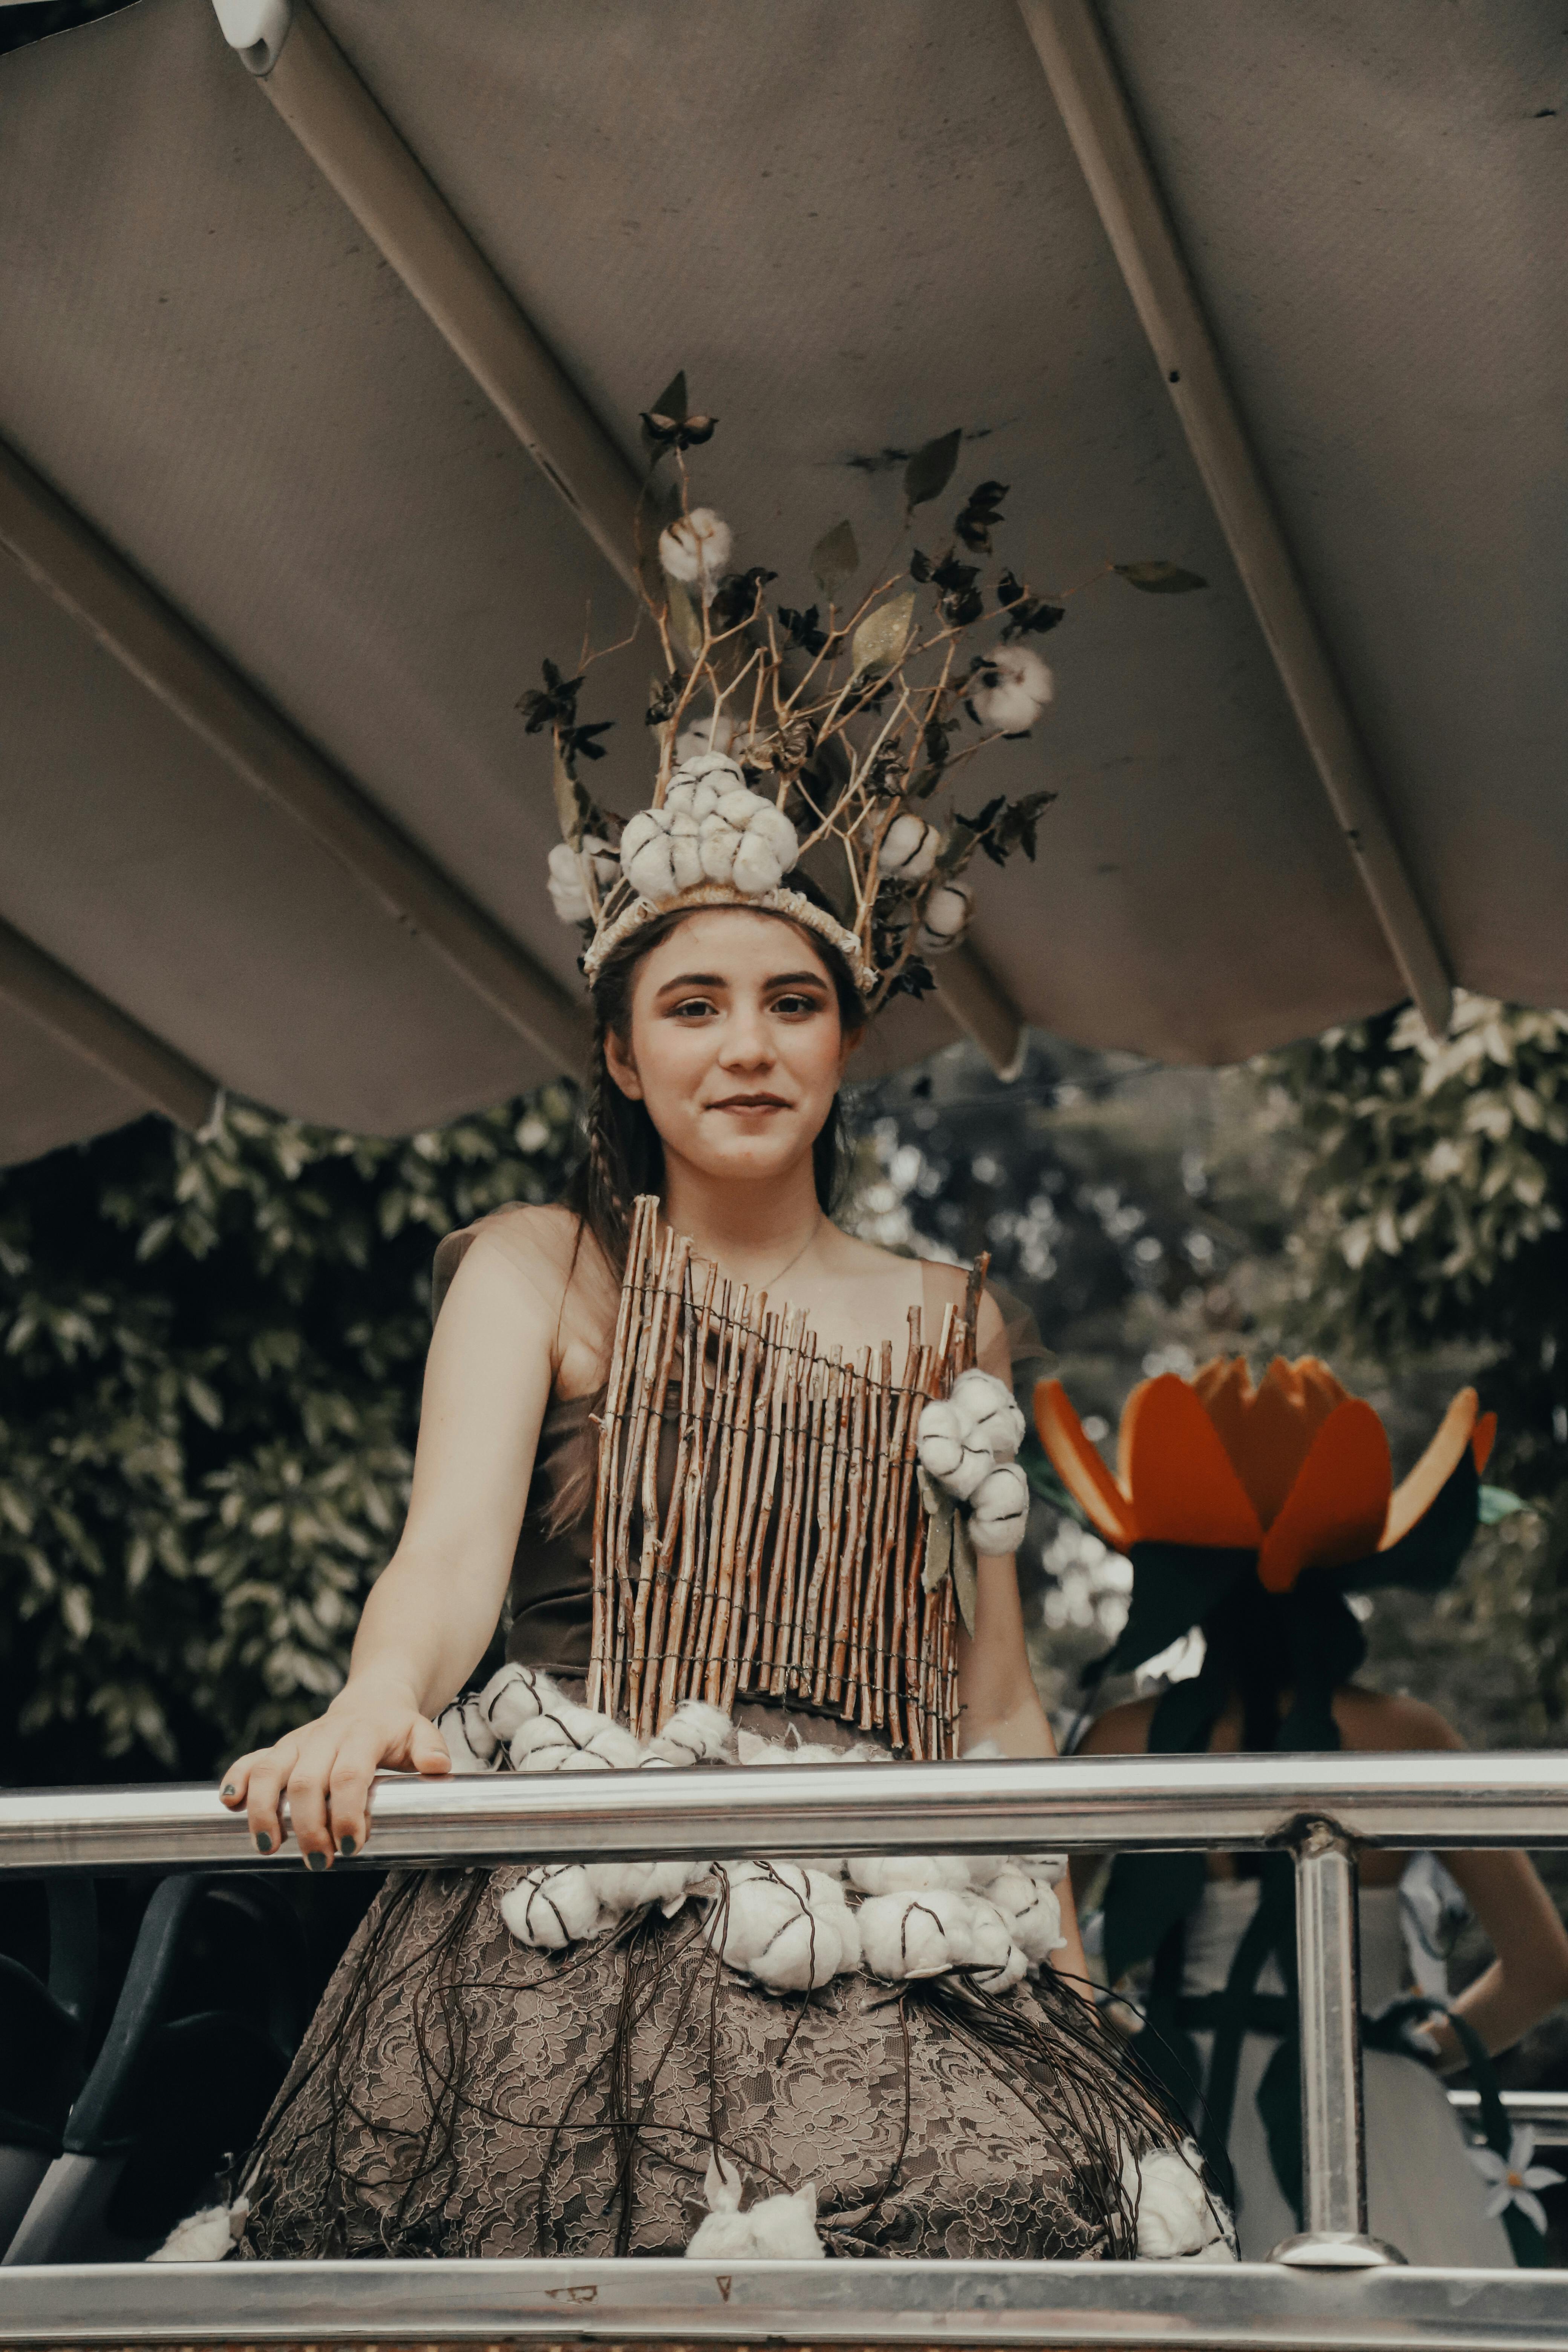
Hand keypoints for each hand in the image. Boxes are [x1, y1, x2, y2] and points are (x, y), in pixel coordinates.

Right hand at [218, 1676, 451, 1866]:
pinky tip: (230, 1804)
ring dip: (265, 1812)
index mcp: (363, 1734)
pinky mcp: (279, 1748)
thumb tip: (438, 1767)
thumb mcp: (422, 1733)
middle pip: (305, 1781)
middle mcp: (325, 1736)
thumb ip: (431, 1748)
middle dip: (307, 1825)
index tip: (351, 1846)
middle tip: (319, 1861)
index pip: (349, 1773)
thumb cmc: (397, 1729)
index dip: (346, 1811)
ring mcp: (298, 1742)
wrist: (373, 1700)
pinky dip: (236, 1780)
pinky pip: (250, 1761)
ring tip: (269, 1847)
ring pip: (270, 1771)